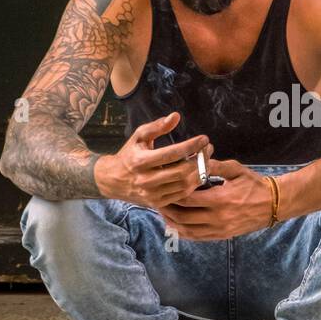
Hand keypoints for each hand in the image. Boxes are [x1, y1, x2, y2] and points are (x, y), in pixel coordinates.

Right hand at [93, 111, 212, 206]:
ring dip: (200, 172)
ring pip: (184, 184)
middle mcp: (146, 180)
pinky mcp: (157, 203)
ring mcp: (152, 194)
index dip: (192, 146)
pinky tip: (198, 173)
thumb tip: (176, 116)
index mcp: (140, 161)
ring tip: (207, 160)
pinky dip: (194, 184)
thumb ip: (157, 126)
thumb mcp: (138, 136)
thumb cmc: (129, 154)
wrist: (112, 180)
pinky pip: (182, 195)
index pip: (172, 153)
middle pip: (182, 171)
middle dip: (200, 159)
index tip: (204, 139)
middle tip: (209, 149)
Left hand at [154, 158, 273, 239]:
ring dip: (172, 223)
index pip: (187, 199)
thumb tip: (195, 158)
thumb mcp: (236, 169)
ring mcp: (220, 229)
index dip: (172, 194)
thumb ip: (215, 165)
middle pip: (183, 217)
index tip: (163, 187)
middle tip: (156, 201)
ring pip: (187, 230)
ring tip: (163, 213)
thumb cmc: (254, 184)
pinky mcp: (222, 236)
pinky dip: (183, 232)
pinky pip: (197, 237)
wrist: (273, 204)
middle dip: (167, 209)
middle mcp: (218, 218)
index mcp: (220, 199)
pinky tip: (176, 225)